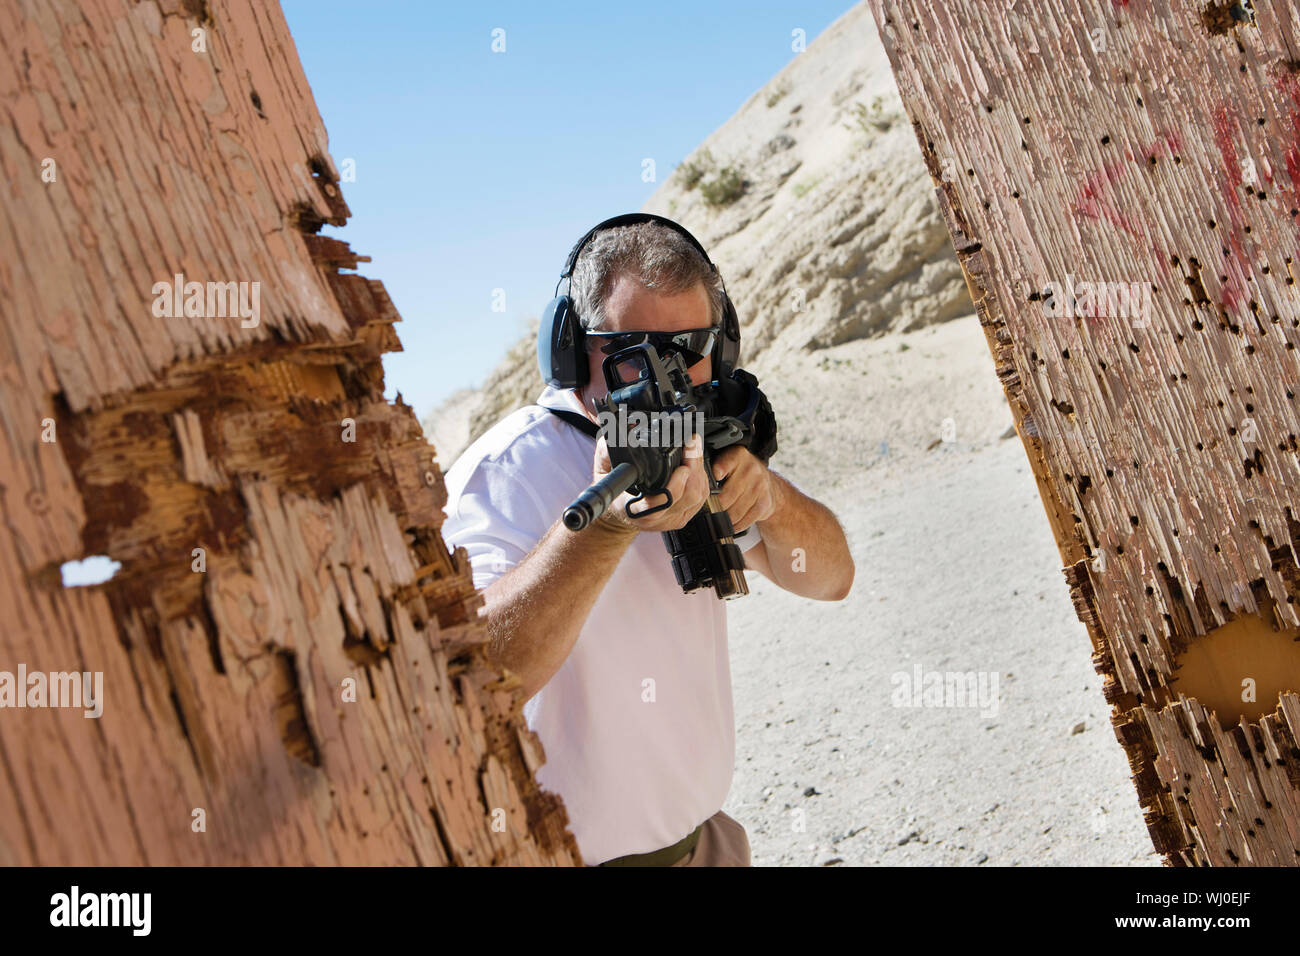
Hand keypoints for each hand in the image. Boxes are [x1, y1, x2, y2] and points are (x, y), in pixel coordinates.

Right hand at [591, 433, 710, 534]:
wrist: (620, 514)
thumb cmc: (614, 490)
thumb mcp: (603, 469)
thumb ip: (610, 450)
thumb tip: (629, 428)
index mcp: (634, 509)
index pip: (658, 502)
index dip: (674, 486)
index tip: (682, 468)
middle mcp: (655, 517)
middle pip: (686, 495)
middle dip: (693, 466)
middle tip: (692, 444)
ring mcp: (670, 519)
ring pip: (696, 497)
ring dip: (699, 471)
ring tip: (694, 452)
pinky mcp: (682, 518)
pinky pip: (700, 500)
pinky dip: (702, 480)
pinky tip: (696, 467)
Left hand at [711, 446, 779, 532]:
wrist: (766, 481)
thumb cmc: (740, 473)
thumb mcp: (727, 462)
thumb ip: (712, 467)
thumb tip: (695, 482)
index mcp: (737, 456)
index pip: (723, 465)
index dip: (716, 474)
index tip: (711, 480)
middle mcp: (751, 469)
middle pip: (726, 495)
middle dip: (714, 507)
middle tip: (707, 511)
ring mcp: (760, 486)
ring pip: (735, 511)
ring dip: (724, 519)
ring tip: (717, 519)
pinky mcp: (765, 502)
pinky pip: (746, 519)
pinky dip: (736, 525)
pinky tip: (732, 523)